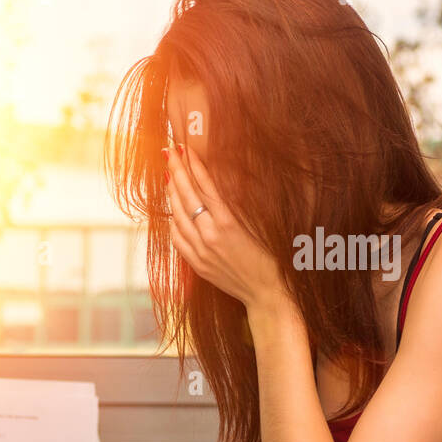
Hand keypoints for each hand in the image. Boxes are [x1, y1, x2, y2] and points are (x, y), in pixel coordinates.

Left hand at [163, 145, 284, 308]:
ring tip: (168, 174)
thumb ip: (237, 206)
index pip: (204, 187)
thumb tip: (220, 183)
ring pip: (178, 215)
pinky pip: (177, 237)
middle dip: (177, 171)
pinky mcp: (198, 264)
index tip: (186, 148)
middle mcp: (210, 236)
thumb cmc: (272, 258)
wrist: (268, 293)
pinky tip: (173, 208)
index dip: (194, 165)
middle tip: (169, 152)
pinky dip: (173, 220)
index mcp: (228, 224)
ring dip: (172, 192)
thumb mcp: (258, 226)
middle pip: (186, 197)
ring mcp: (201, 251)